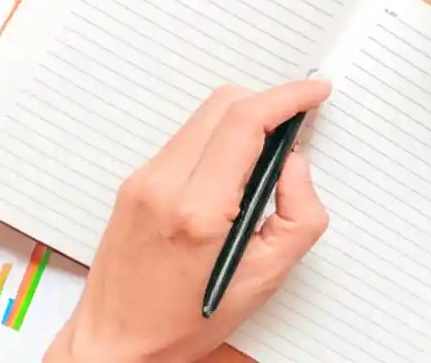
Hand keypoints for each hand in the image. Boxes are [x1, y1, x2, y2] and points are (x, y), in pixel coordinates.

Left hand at [45, 81, 331, 362]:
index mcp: (198, 210)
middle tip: (294, 132)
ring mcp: (142, 180)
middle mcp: (163, 184)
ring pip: (204, 118)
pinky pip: (186, 140)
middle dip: (267, 105)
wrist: (117, 342)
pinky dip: (217, 143)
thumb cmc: (188, 320)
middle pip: (224, 104)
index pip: (246, 122)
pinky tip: (229, 181)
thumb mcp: (265, 278)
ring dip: (241, 124)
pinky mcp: (134, 182)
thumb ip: (299, 215)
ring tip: (261, 167)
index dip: (288, 98)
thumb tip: (295, 164)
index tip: (314, 93)